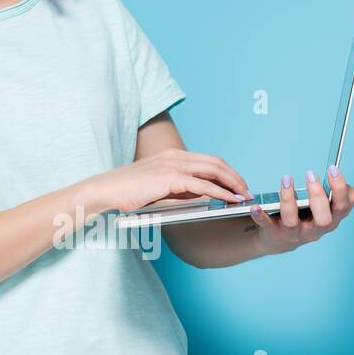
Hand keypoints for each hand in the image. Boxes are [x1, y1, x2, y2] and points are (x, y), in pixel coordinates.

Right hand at [96, 148, 251, 212]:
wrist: (106, 190)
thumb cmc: (128, 191)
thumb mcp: (159, 186)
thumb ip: (181, 187)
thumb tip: (204, 194)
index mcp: (172, 155)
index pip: (209, 159)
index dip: (228, 172)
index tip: (238, 185)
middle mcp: (175, 156)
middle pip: (216, 162)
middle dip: (236, 177)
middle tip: (247, 191)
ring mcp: (173, 165)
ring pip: (214, 170)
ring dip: (233, 183)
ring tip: (244, 196)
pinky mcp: (171, 178)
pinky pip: (204, 185)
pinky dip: (221, 192)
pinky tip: (230, 200)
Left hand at [247, 165, 353, 255]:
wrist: (281, 240)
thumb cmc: (305, 216)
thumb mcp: (323, 207)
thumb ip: (333, 195)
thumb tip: (339, 177)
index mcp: (331, 219)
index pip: (343, 207)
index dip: (341, 189)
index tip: (332, 168)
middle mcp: (316, 229)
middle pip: (324, 219)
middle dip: (318, 196)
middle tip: (310, 174)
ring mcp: (295, 234)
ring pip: (293, 221)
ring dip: (289, 199)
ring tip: (287, 180)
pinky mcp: (275, 233)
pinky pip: (266, 225)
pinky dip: (260, 215)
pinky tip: (256, 206)